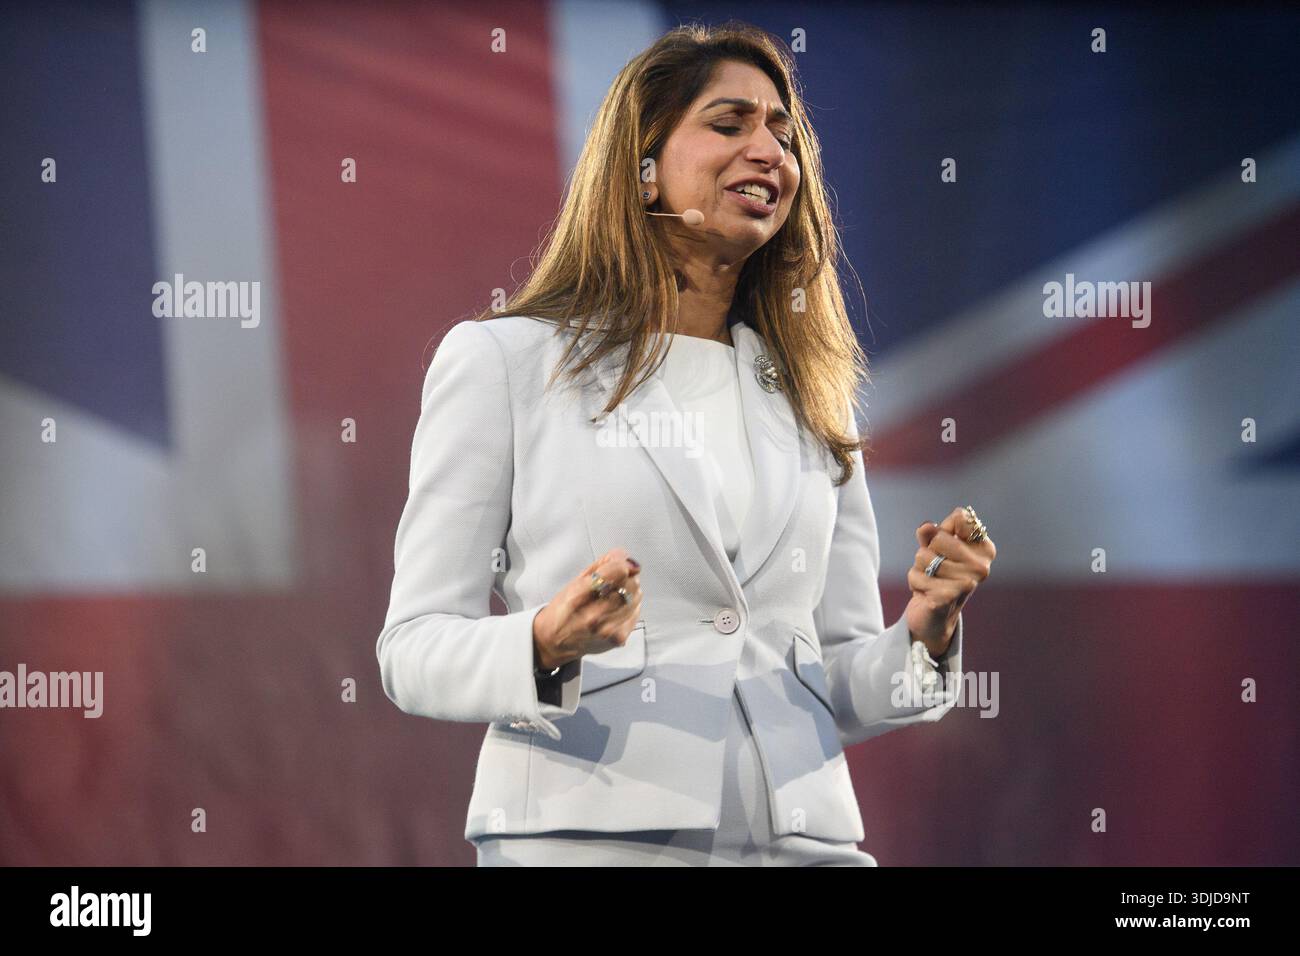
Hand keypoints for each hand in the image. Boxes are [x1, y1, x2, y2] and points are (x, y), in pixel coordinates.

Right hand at [532, 547, 643, 670]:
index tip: (619, 562)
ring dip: (630, 590)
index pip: (617, 571)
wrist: (556, 642)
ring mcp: (607, 629)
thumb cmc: (563, 610)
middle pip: (630, 583)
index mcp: (577, 596)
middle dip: (627, 575)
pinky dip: (632, 605)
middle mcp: (593, 615)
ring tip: (615, 593)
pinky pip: (637, 612)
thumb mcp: (573, 582)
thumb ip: (600, 566)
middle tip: (617, 578)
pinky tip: (618, 607)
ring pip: (636, 596)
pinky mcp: (618, 639)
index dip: (621, 562)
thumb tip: (625, 557)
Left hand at [905, 507, 995, 658]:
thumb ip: (930, 533)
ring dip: (919, 568)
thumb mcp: (934, 548)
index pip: (960, 517)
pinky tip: (926, 593)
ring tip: (931, 581)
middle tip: (936, 569)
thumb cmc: (938, 575)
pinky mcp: (948, 596)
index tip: (946, 547)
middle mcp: (981, 566)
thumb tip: (927, 527)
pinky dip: (915, 582)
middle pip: (938, 537)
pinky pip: (916, 575)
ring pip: (924, 556)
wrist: (936, 615)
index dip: (943, 529)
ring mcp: (967, 582)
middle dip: (928, 551)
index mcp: (985, 549)